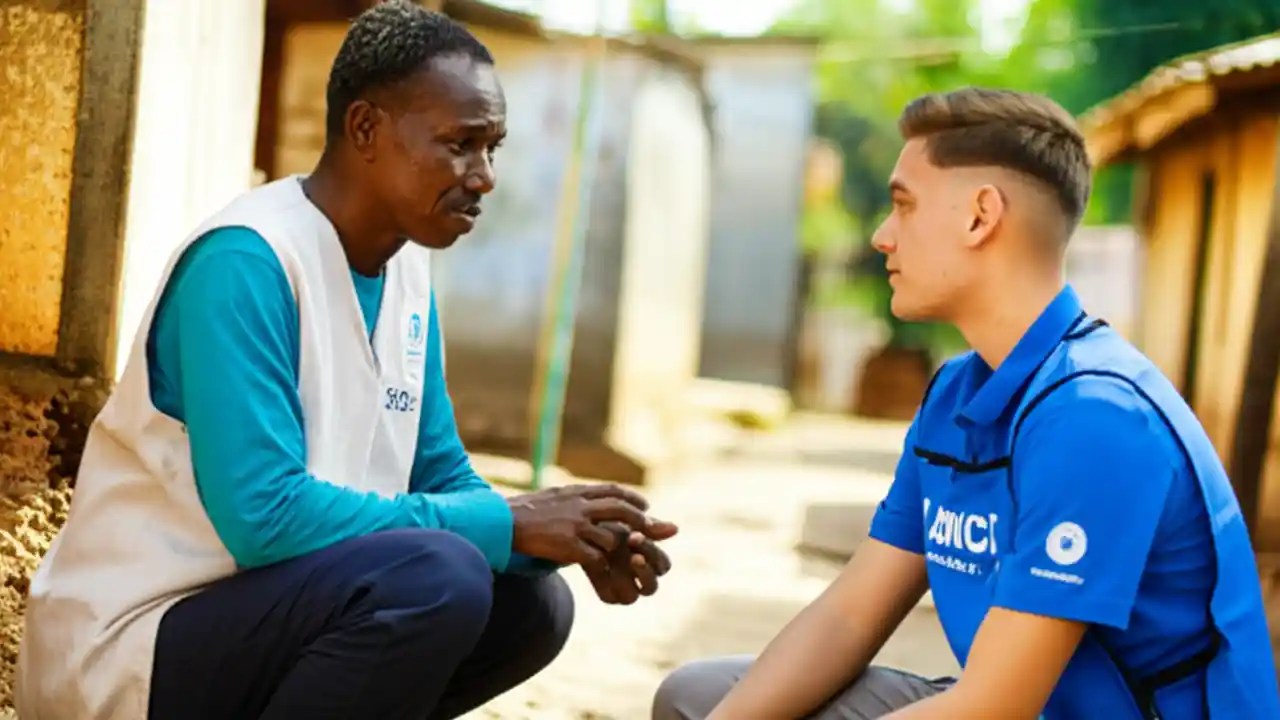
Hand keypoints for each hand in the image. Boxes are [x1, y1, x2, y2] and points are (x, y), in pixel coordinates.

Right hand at [508, 483, 663, 566]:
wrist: (506, 523)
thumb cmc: (530, 510)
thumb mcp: (556, 495)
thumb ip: (577, 496)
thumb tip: (594, 496)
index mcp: (577, 493)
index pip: (614, 491)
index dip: (633, 498)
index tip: (646, 505)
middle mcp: (580, 506)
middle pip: (620, 510)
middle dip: (640, 520)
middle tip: (650, 529)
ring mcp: (576, 526)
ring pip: (611, 537)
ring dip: (615, 547)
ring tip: (612, 553)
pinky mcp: (569, 546)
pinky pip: (596, 557)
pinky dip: (600, 563)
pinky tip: (596, 566)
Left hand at [582, 521, 677, 604]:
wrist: (580, 536)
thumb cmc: (608, 530)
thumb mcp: (629, 527)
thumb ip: (651, 530)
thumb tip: (676, 528)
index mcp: (652, 564)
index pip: (662, 565)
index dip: (652, 552)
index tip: (636, 535)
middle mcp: (642, 581)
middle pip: (653, 582)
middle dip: (643, 566)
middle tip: (629, 546)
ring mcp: (627, 591)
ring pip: (639, 593)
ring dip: (631, 577)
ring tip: (622, 559)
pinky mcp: (609, 596)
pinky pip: (615, 596)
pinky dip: (612, 581)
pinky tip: (603, 565)